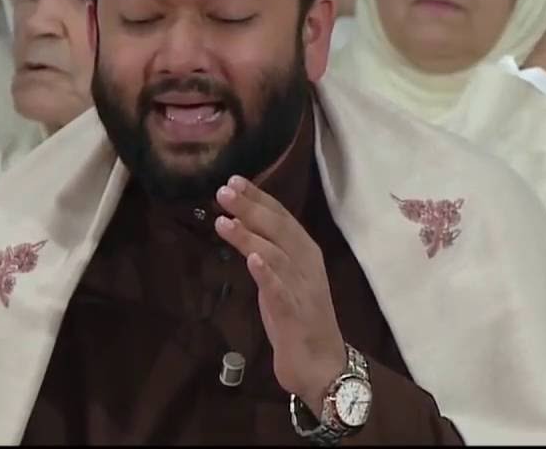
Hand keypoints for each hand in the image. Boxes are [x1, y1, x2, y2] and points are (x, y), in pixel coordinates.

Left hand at [214, 175, 346, 413]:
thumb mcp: (282, 280)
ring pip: (277, 256)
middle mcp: (308, 266)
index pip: (283, 217)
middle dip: (252, 208)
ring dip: (251, 237)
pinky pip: (280, 291)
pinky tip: (252, 260)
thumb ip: (268, 253)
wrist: (322, 366)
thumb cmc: (299, 320)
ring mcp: (303, 290)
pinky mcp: (295, 316)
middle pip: (279, 230)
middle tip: (224, 191)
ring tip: (224, 221)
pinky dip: (267, 274)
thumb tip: (242, 225)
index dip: (260, 198)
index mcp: (306, 254)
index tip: (235, 180)